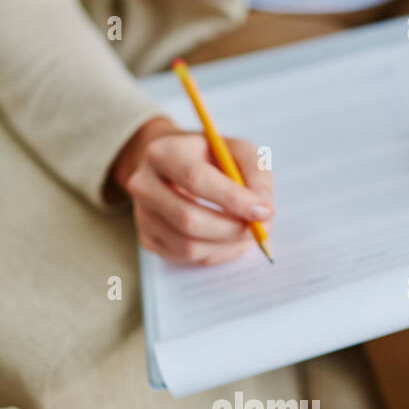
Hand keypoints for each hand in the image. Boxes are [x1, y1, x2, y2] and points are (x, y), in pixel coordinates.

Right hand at [110, 116, 273, 265]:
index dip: (234, 199)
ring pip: (189, 246)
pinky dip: (217, 254)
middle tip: (260, 229)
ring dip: (228, 246)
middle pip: (189, 219)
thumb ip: (256, 170)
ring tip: (249, 233)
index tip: (265, 210)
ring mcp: (143, 216)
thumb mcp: (235, 149)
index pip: (196, 180)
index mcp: (162, 153)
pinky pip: (186, 259)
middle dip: (232, 229)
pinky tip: (230, 240)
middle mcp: (143, 185)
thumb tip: (263, 206)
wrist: (171, 167)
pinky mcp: (148, 239)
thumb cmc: (207, 157)